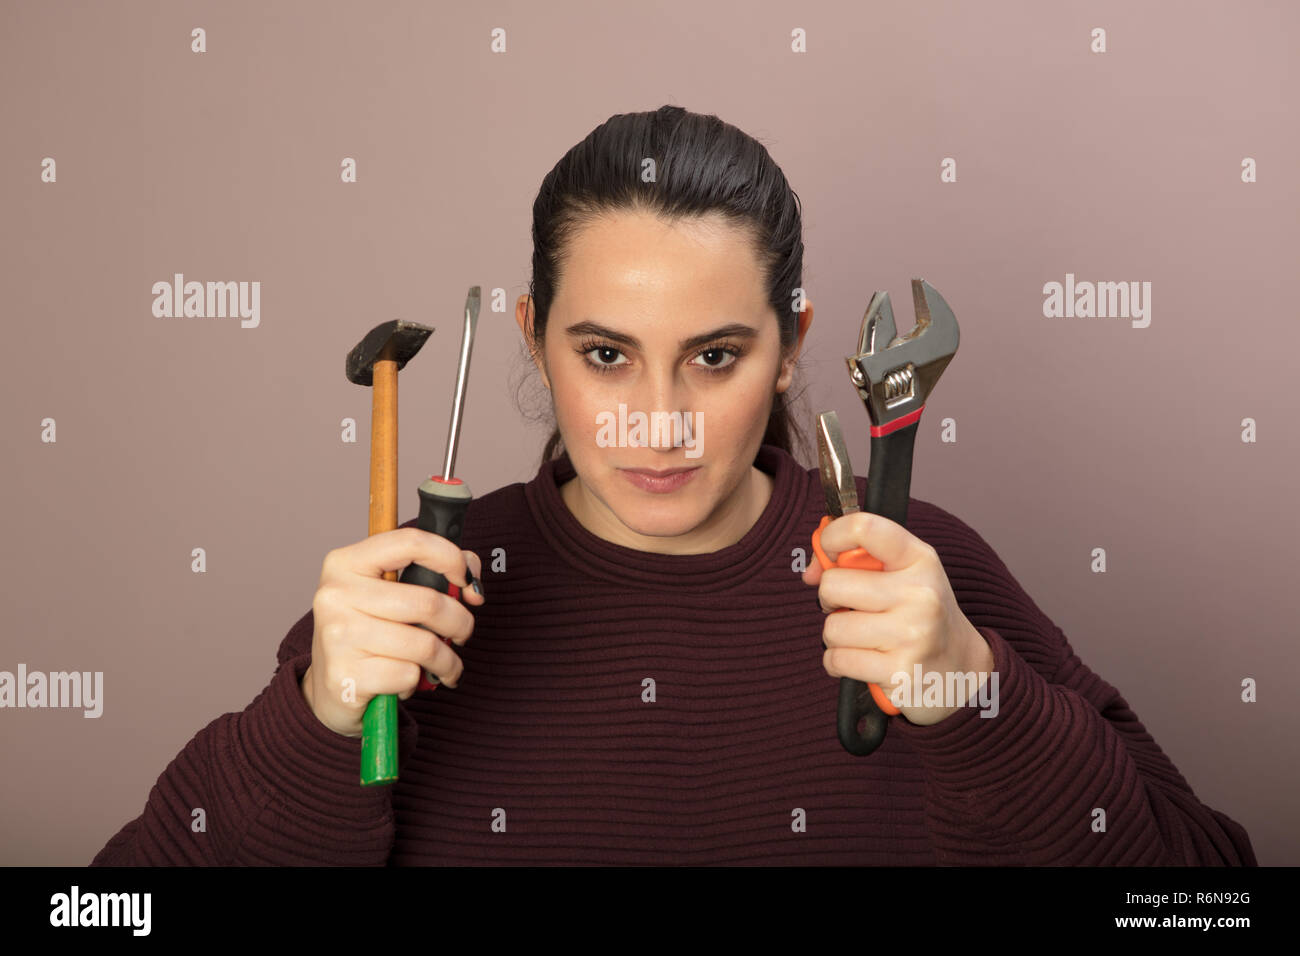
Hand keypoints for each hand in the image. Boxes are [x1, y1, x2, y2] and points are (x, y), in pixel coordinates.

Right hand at [301, 528, 484, 736]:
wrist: (330, 688)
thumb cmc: (368, 632)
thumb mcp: (389, 593)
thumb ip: (433, 573)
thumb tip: (472, 585)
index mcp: (346, 563)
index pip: (410, 543)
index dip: (450, 558)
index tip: (466, 581)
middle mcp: (337, 594)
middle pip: (428, 602)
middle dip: (460, 623)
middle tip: (462, 634)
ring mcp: (338, 635)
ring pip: (424, 645)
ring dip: (447, 661)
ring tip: (445, 666)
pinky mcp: (344, 675)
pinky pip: (407, 674)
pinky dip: (416, 681)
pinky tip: (404, 681)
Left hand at [802, 511, 993, 725]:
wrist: (961, 667)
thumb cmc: (919, 614)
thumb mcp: (902, 574)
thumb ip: (856, 560)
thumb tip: (810, 571)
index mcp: (919, 560)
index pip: (865, 528)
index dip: (833, 535)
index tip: (828, 549)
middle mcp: (920, 595)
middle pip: (834, 584)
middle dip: (830, 598)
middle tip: (850, 607)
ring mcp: (912, 636)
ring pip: (832, 628)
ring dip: (836, 636)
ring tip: (863, 637)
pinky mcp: (899, 674)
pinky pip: (837, 660)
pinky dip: (839, 662)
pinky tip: (863, 660)